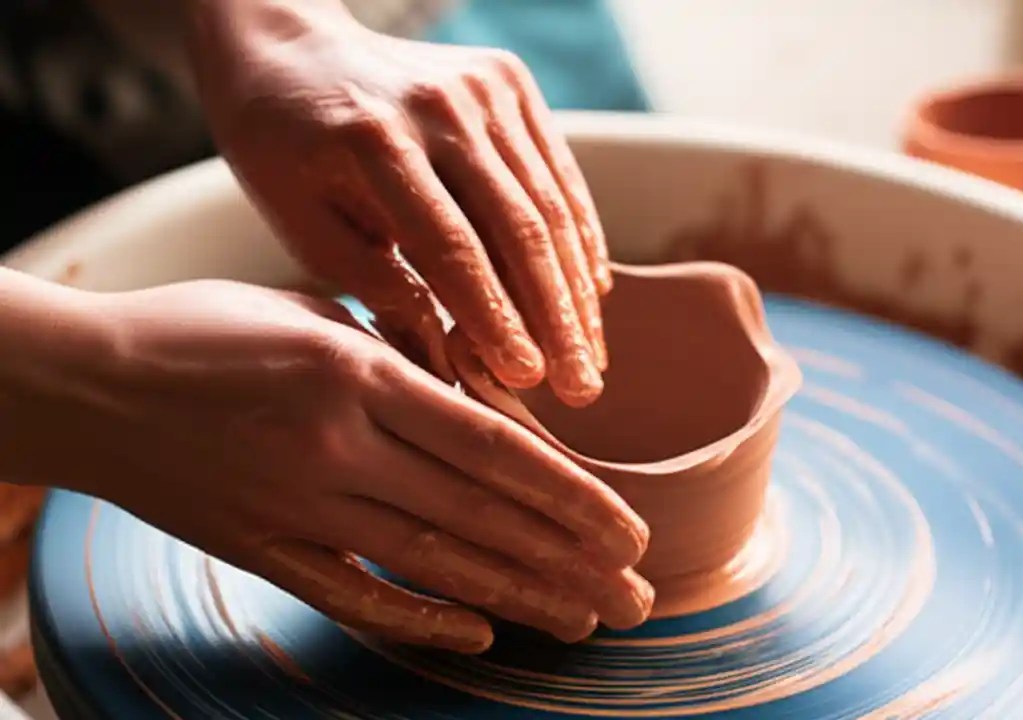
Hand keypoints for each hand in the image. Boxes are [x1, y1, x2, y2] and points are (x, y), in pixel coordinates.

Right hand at [12, 280, 650, 650]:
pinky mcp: (259, 550)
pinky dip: (419, 618)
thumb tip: (485, 397)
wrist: (84, 382)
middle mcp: (338, 446)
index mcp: (360, 374)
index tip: (634, 532)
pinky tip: (481, 635)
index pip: (496, 449)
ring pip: (433, 564)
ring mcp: (297, 506)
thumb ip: (400, 355)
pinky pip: (352, 594)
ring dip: (520, 598)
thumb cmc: (203, 330)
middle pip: (482, 517)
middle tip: (638, 598)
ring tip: (586, 623)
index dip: (575, 497)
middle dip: (571, 561)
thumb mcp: (311, 313)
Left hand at [186, 0, 610, 406]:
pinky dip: (579, 236)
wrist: (289, 43)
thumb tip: (445, 357)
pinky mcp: (509, 82)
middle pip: (518, 227)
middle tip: (581, 388)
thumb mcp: (299, 221)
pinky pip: (558, 172)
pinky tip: (591, 294)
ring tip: (591, 356)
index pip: (451, 245)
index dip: (495, 317)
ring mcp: (483, 88)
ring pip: (550, 204)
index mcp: (374, 139)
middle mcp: (440, 106)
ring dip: (576, 288)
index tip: (526, 378)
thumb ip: (372, 284)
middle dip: (556, 317)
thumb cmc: (282, 146)